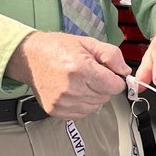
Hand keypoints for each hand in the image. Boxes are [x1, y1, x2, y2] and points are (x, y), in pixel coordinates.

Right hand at [7, 31, 128, 117]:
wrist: (29, 58)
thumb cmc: (58, 48)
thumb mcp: (88, 43)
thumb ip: (112, 55)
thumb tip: (126, 72)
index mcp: (81, 69)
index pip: (114, 86)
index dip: (115, 79)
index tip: (107, 72)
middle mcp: (72, 89)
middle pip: (106, 97)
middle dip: (104, 86)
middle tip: (90, 73)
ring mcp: (62, 102)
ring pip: (96, 106)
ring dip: (93, 95)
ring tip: (80, 81)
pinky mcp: (56, 111)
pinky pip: (82, 113)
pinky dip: (83, 103)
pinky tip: (73, 90)